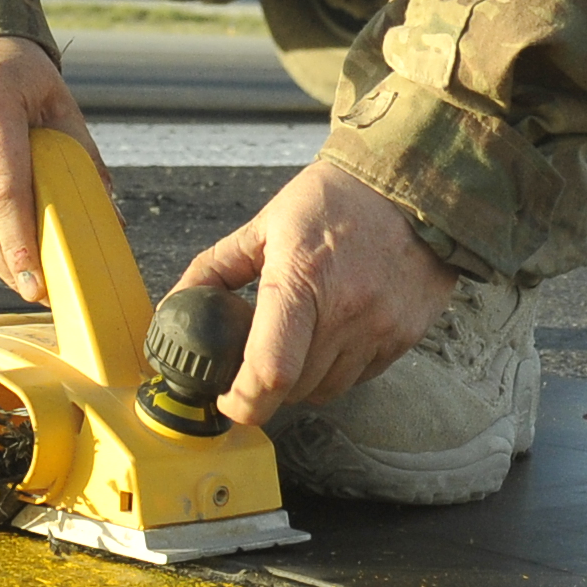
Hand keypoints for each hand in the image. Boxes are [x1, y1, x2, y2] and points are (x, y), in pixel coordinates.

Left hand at [173, 161, 463, 426]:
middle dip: (267, 386)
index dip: (242, 402)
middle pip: (294, 389)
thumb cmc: (335, 198)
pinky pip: (361, 377)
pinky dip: (340, 368)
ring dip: (304, 379)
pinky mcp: (405, 336)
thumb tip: (176, 306)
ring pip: (327, 390)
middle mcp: (346, 310)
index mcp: (301, 278)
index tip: (226, 400)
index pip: (269, 371)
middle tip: (259, 359)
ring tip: (302, 338)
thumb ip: (214, 269)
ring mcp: (380, 327)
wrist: (410, 184)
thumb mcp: (265, 224)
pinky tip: (337, 331)